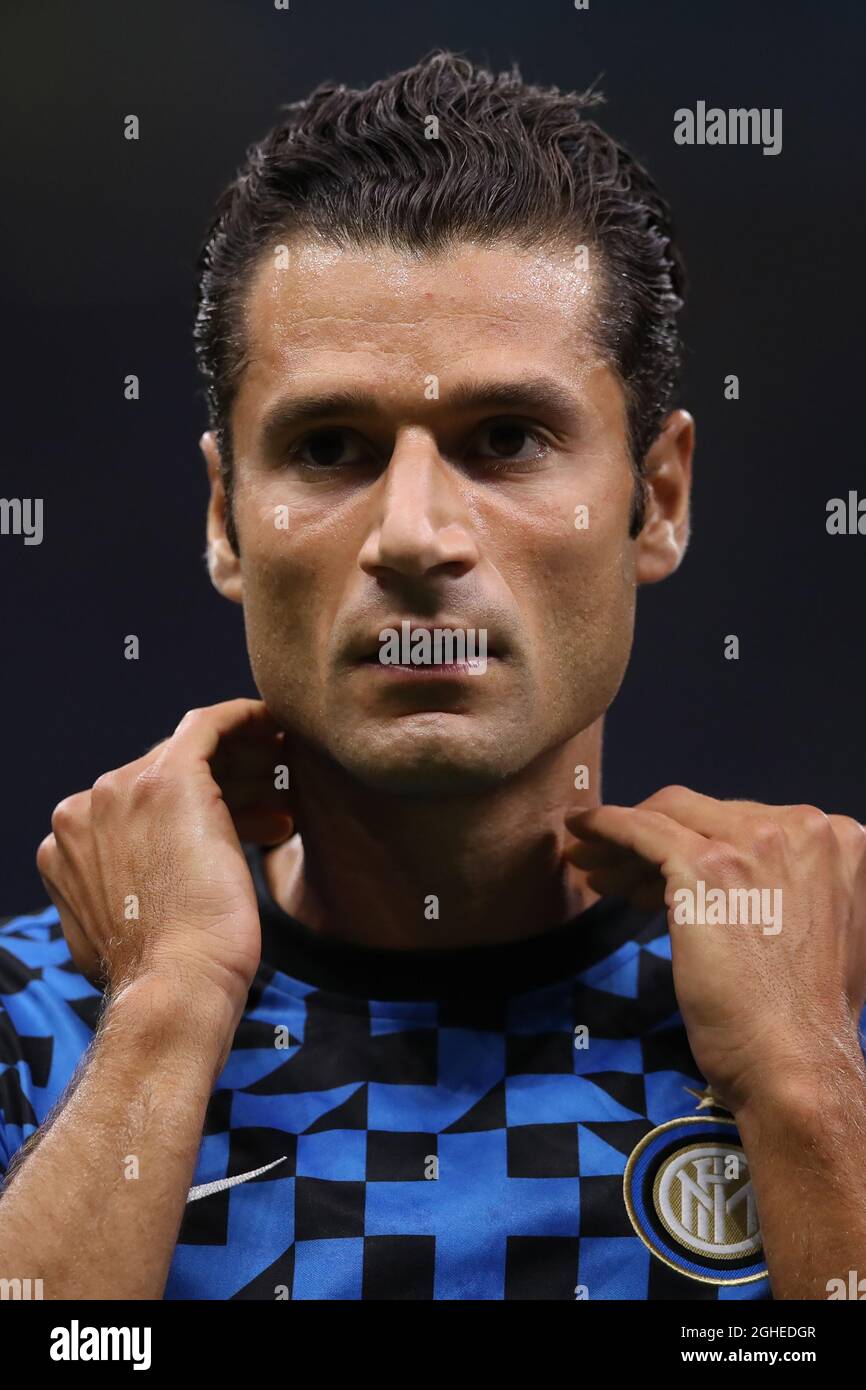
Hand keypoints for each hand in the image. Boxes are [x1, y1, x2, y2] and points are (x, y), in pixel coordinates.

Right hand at [36, 699, 293, 1010]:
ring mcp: (120, 791)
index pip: (136, 808)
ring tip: (287, 779)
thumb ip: (119, 895)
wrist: (177, 984)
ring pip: (191, 757)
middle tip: (273, 794)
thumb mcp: (116, 933)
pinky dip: (241, 719)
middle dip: (224, 785)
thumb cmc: (164, 977)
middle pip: (162, 778)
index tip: (246, 822)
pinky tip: (273, 723)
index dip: (197, 813)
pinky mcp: (168, 779)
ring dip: (242, 764)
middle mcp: (84, 810)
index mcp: (66, 846)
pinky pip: (206, 726)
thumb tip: (143, 888)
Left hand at [565, 786, 865, 1111]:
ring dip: (627, 841)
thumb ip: (789, 888)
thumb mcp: (819, 929)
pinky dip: (607, 824)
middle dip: (660, 839)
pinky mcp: (706, 866)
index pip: (748, 824)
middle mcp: (804, 827)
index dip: (703, 844)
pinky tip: (582, 830)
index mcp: (839, 840)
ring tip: (595, 867)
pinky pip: (642, 828)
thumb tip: (738, 880)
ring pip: (671, 819)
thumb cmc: (804, 1016)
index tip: (666, 872)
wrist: (795, 1062)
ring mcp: (754, 842)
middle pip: (708, 817)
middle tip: (616, 868)